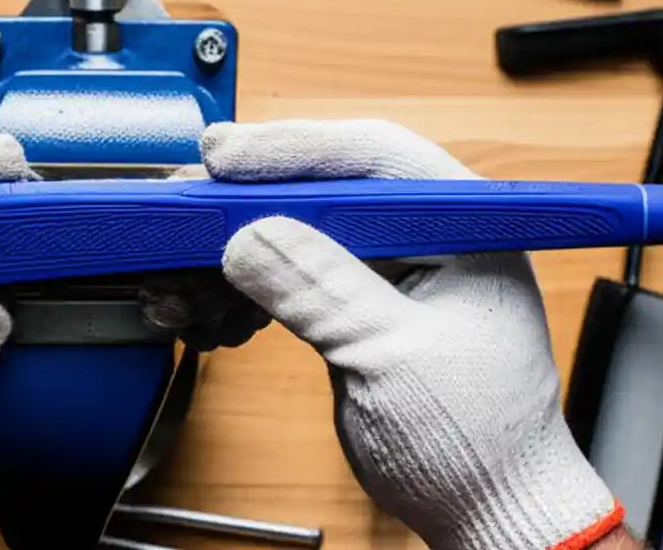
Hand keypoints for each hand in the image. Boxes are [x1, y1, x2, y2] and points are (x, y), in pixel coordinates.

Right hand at [207, 120, 626, 549]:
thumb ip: (324, 292)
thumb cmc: (480, 447)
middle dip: (242, 205)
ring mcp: (385, 273)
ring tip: (179, 285)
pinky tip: (203, 314)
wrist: (483, 513)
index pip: (374, 157)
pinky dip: (237, 293)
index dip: (293, 149)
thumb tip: (249, 237)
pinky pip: (284, 279)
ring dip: (227, 257)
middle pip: (321, 189)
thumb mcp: (396, 360)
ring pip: (291, 234)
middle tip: (181, 213)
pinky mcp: (352, 308)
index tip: (222, 158)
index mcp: (462, 231)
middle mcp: (423, 239)